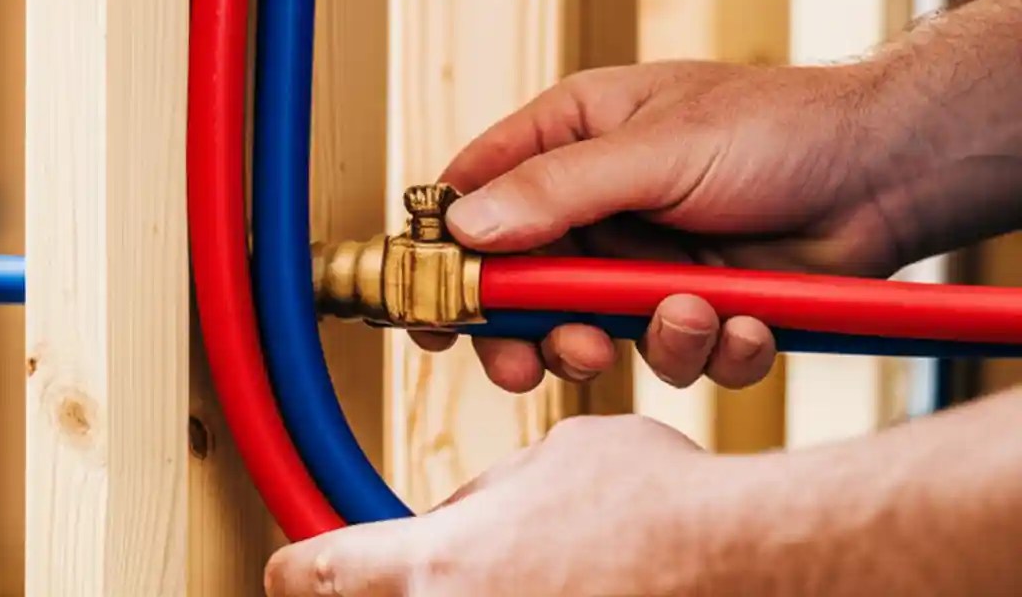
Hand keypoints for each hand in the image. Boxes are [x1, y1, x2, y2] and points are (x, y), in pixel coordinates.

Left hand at [264, 414, 748, 595]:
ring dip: (472, 594)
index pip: (306, 575)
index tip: (293, 562)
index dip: (295, 564)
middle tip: (444, 563)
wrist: (749, 560)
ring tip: (533, 569)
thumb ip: (485, 498)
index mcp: (431, 566)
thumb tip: (465, 520)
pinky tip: (576, 586)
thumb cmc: (654, 503)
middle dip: (398, 587)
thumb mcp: (551, 459)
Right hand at [411, 60, 919, 392]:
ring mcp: (641, 262)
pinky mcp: (694, 308)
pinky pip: (672, 354)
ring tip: (685, 318)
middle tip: (534, 365)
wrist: (888, 172)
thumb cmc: (776, 127)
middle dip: (533, 332)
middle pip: (522, 285)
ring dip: (634, 342)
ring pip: (593, 332)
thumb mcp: (656, 146)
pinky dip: (706, 350)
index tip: (430, 312)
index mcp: (569, 140)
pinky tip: (745, 321)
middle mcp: (595, 206)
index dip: (445, 254)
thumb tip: (465, 226)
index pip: (476, 195)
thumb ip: (557, 189)